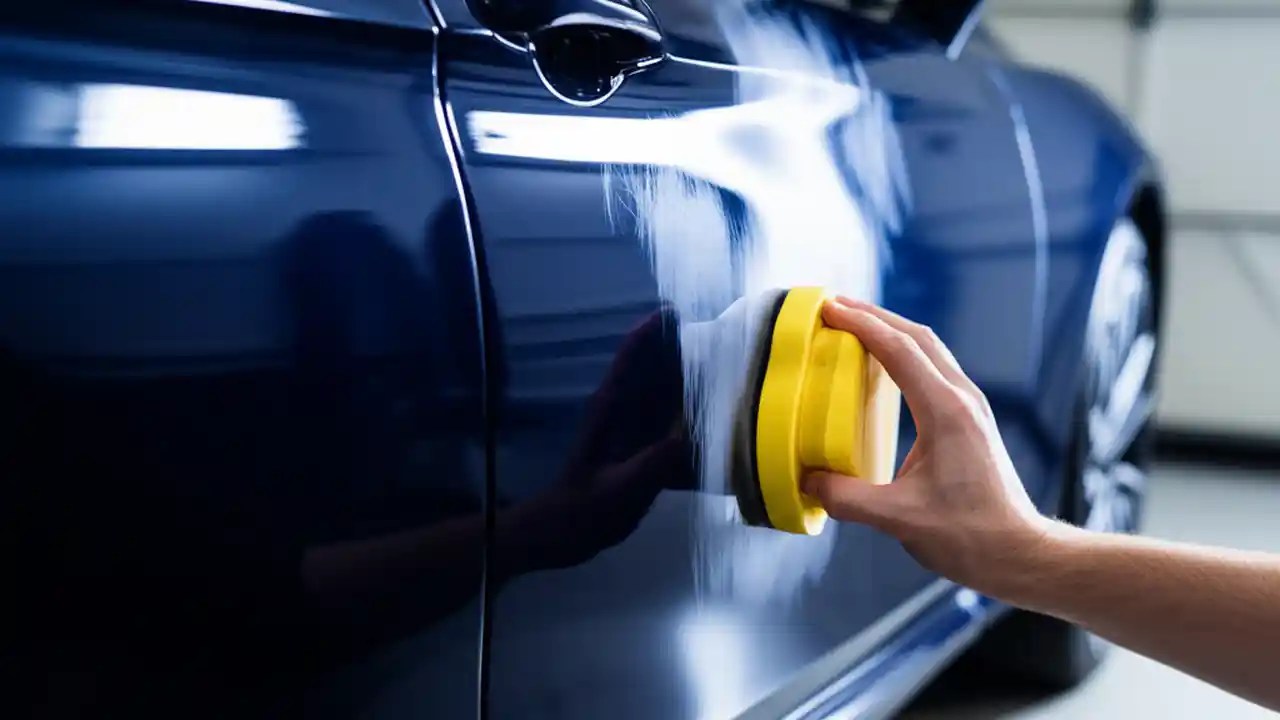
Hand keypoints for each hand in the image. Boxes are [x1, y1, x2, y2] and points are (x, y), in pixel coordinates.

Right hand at [802, 298, 1051, 596]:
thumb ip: (846, 498)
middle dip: (874, 316)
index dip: (861, 324)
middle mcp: (962, 399)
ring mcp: (970, 408)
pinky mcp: (970, 421)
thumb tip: (806, 480)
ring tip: (854, 327)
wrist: (1021, 554)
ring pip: (928, 350)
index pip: (899, 350)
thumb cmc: (969, 536)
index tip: (828, 309)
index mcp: (946, 412)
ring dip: (891, 332)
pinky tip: (882, 369)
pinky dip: (903, 355)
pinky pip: (934, 370)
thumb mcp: (898, 520)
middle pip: (916, 336)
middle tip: (834, 307)